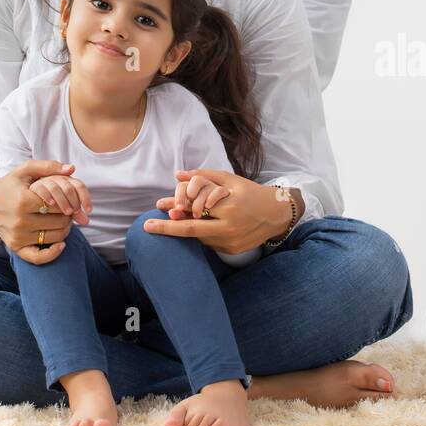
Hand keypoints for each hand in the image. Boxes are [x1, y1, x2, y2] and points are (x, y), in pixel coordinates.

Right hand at [0, 160, 86, 265]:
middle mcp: (20, 221)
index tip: (68, 198)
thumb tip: (72, 168)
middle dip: (69, 215)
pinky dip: (53, 253)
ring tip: (64, 221)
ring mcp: (17, 236)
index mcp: (23, 201)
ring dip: (65, 230)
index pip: (57, 204)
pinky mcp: (15, 247)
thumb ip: (48, 166)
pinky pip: (38, 257)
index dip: (68, 201)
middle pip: (58, 221)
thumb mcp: (25, 170)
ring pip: (54, 237)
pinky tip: (61, 244)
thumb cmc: (9, 185)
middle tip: (70, 210)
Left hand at [148, 168, 292, 254]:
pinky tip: (201, 224)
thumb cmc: (251, 192)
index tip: (155, 210)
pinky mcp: (233, 251)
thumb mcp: (229, 179)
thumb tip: (177, 175)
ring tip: (175, 218)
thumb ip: (202, 176)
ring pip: (200, 237)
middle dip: (168, 229)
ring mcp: (231, 242)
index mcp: (229, 207)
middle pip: (192, 231)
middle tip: (148, 226)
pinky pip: (210, 242)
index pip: (195, 212)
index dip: (174, 211)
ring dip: (186, 228)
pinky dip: (203, 233)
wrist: (277, 214)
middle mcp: (230, 228)